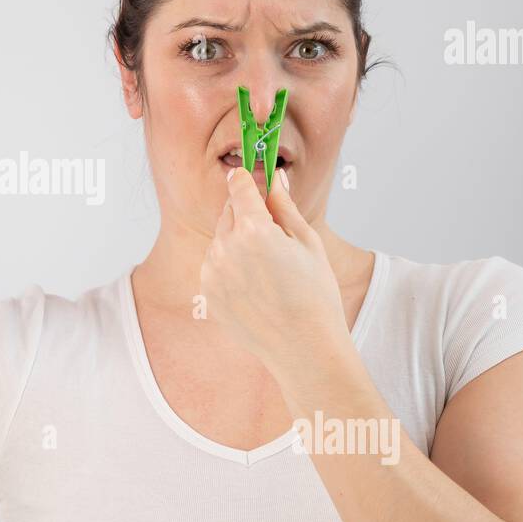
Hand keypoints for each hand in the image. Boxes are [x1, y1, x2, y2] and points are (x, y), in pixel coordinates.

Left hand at [199, 167, 351, 374]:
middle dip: (246, 213)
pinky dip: (229, 266)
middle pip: (229, 211)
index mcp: (254, 230)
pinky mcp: (207, 292)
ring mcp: (212, 272)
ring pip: (221, 239)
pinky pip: (215, 265)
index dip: (245, 177)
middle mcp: (226, 248)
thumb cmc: (315, 295)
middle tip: (273, 234)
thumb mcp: (307, 243)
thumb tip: (274, 177)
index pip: (239, 186)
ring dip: (237, 241)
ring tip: (269, 269)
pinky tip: (256, 286)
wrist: (302, 348)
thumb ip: (284, 206)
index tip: (247, 172)